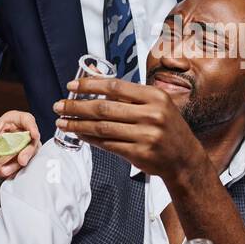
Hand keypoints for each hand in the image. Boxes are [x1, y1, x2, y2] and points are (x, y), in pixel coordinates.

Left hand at [0, 109, 40, 180]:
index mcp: (12, 121)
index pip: (27, 119)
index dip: (32, 126)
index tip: (33, 134)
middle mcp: (22, 132)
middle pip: (33, 139)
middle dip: (29, 151)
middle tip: (21, 161)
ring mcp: (25, 146)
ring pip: (31, 154)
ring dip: (20, 164)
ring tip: (5, 170)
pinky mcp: (25, 158)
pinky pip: (27, 165)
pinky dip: (17, 170)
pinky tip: (7, 172)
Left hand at [53, 77, 205, 183]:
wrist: (185, 159)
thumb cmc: (168, 129)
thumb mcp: (158, 105)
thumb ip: (131, 96)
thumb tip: (96, 84)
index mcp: (155, 96)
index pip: (115, 86)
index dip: (90, 85)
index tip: (71, 86)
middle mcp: (152, 114)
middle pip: (104, 107)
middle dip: (77, 106)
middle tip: (59, 105)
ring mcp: (146, 135)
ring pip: (102, 127)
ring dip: (78, 124)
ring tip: (62, 122)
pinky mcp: (139, 154)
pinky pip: (108, 144)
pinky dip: (90, 139)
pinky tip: (79, 135)